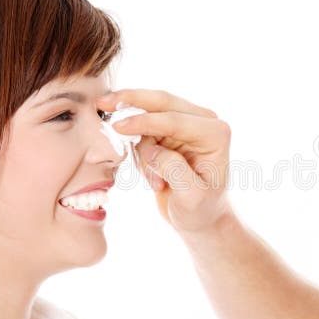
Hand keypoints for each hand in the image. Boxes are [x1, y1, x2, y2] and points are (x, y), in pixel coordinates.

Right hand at [97, 89, 231, 233]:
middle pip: (161, 102)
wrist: (199, 218)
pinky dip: (140, 154)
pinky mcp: (170, 131)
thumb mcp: (192, 197)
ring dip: (141, 152)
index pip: (174, 120)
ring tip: (155, 182)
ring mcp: (187, 124)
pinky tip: (153, 177)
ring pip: (147, 119)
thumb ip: (174, 170)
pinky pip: (143, 131)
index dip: (144, 122)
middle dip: (131, 100)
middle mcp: (204, 122)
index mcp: (216, 133)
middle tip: (102, 103)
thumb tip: (152, 149)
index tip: (118, 127)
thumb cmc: (201, 209)